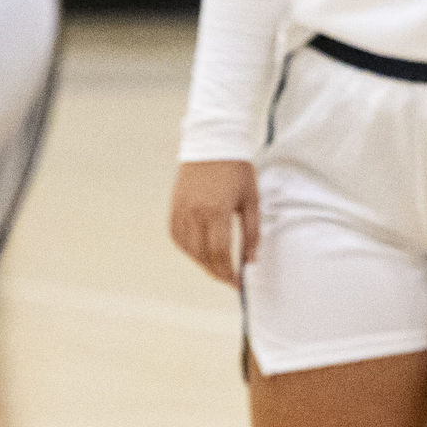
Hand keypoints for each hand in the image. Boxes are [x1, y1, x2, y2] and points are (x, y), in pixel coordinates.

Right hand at [168, 159, 256, 285]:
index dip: (229, 273)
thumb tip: (251, 260)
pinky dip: (187, 249)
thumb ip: (252, 232)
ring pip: (188, 248)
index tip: (238, 283)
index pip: (220, 253)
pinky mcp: (174, 205)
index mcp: (216, 211)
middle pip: (203, 255)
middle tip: (229, 280)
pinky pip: (176, 235)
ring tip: (217, 268)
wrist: (213, 142)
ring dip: (202, 263)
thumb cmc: (237, 170)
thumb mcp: (252, 200)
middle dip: (217, 272)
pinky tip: (199, 253)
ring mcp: (181, 209)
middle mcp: (194, 212)